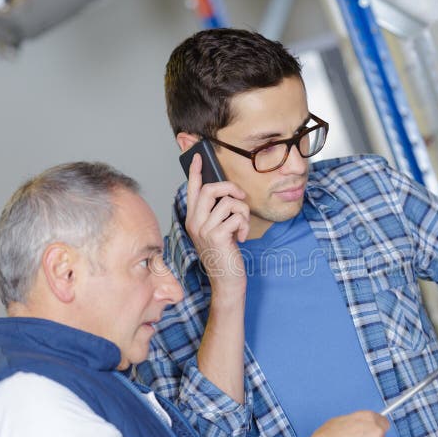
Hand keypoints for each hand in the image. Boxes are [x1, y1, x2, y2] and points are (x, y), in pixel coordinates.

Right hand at [184, 154, 248, 290]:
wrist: (227, 280)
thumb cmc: (224, 254)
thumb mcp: (218, 230)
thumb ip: (217, 213)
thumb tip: (228, 193)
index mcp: (193, 219)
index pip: (193, 189)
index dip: (196, 171)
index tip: (198, 156)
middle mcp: (194, 222)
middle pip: (212, 189)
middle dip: (232, 188)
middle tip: (242, 198)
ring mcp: (204, 229)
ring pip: (228, 202)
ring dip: (243, 213)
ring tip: (242, 227)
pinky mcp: (217, 235)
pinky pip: (236, 216)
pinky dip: (245, 225)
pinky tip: (242, 238)